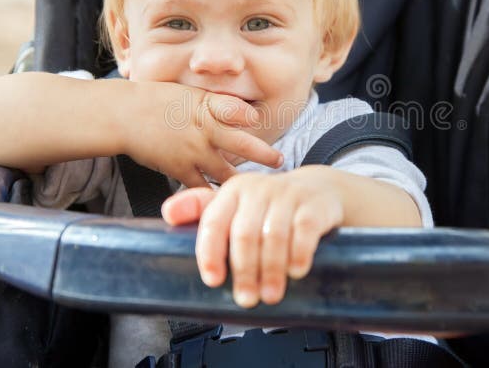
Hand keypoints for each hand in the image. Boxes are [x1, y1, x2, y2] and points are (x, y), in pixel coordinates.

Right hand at [125, 82, 282, 187]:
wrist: (123, 115)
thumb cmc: (157, 101)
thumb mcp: (190, 94)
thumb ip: (217, 105)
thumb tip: (245, 114)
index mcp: (207, 107)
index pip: (237, 110)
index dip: (251, 117)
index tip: (265, 123)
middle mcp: (203, 130)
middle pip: (241, 144)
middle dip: (264, 155)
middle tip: (280, 162)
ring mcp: (192, 152)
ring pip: (225, 173)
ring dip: (243, 182)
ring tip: (258, 191)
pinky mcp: (179, 170)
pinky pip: (201, 188)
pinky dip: (213, 196)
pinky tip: (226, 203)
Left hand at [161, 169, 344, 307]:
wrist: (320, 189)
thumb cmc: (271, 205)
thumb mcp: (237, 205)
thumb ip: (202, 210)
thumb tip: (168, 214)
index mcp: (233, 191)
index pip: (214, 221)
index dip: (210, 253)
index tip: (213, 280)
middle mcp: (259, 188)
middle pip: (244, 234)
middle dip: (244, 271)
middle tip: (246, 299)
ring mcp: (289, 195)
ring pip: (273, 235)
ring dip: (271, 270)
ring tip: (271, 295)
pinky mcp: (314, 205)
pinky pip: (304, 231)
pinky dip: (298, 254)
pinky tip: (296, 271)